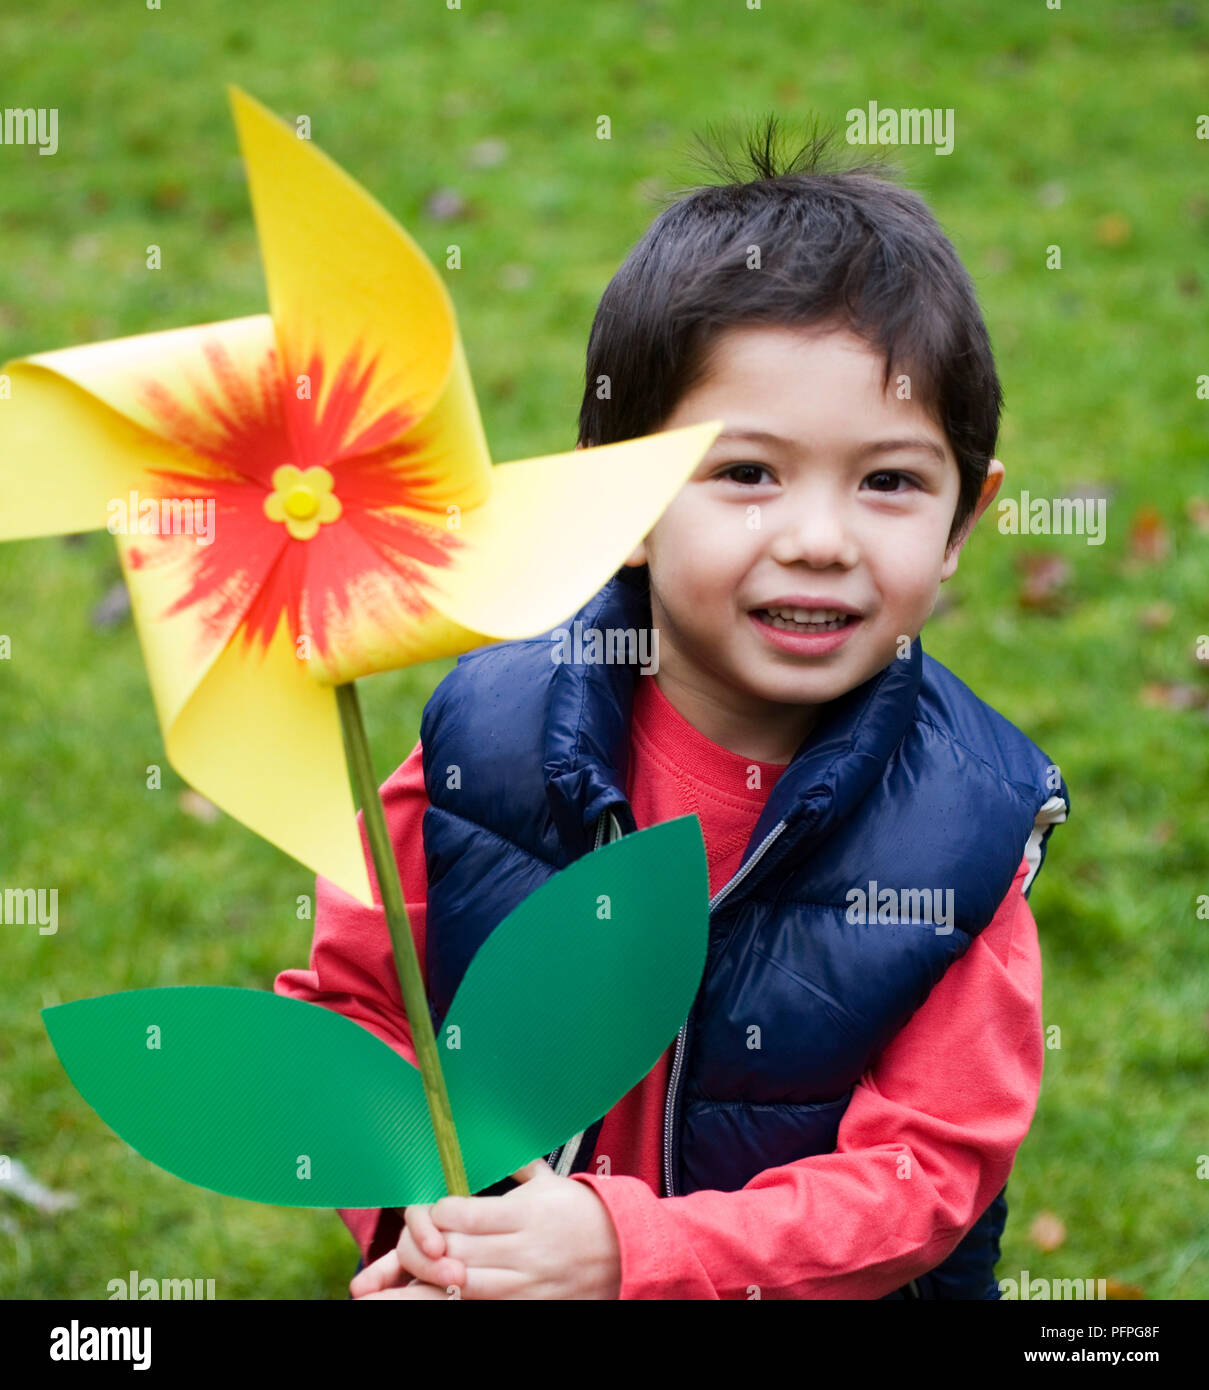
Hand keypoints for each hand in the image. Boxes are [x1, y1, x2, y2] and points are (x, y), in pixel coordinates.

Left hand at [350, 1159, 621, 1299]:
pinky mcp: (527, 1308)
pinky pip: (479, 1310)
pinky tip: (421, 1300)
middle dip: (418, 1253)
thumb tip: (480, 1138)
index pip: (461, 1215)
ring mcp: (524, 1286)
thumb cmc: (583, 1212)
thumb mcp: (551, 1180)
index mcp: (525, 1212)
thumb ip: (514, 1163)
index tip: (431, 1214)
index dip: (434, 1216)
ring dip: (419, 1286)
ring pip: (459, 1289)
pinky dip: (447, 1304)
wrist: (627, 1253)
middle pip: (453, 1253)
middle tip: (403, 1252)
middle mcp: (522, 1250)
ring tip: (375, 1294)